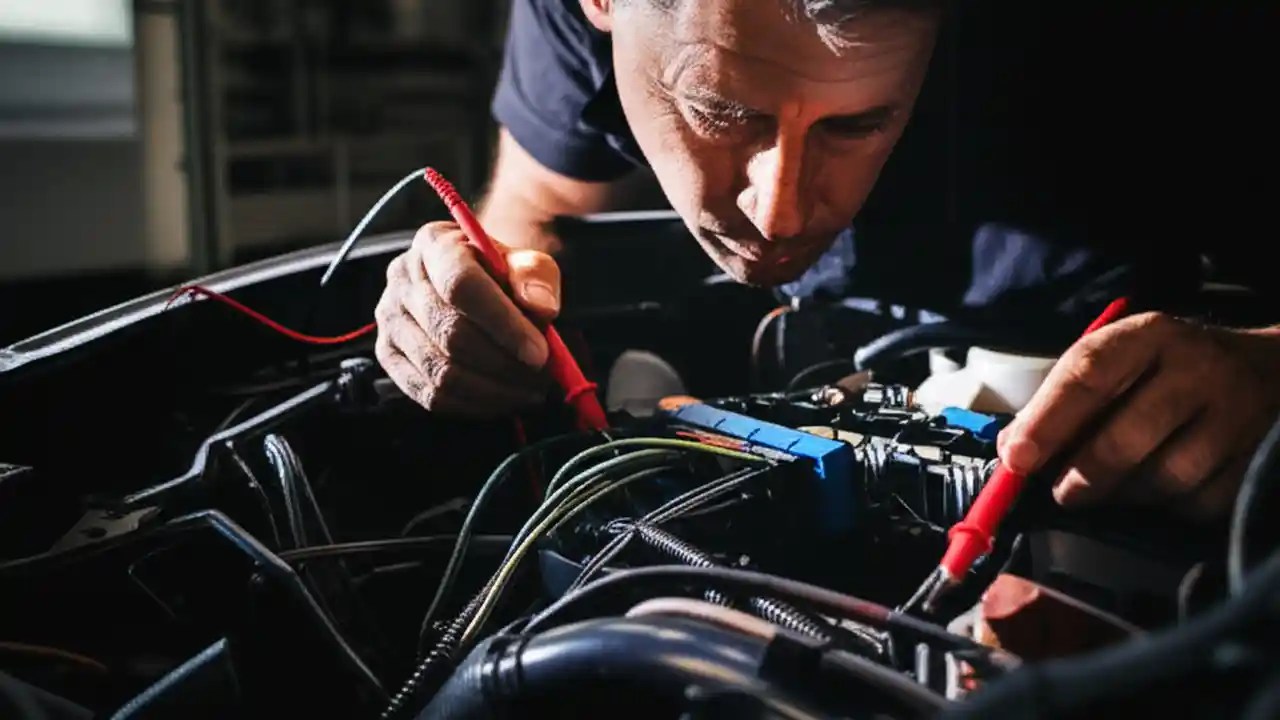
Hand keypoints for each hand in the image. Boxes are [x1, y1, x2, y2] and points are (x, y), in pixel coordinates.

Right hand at [374, 221, 559, 416]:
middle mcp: (402, 278)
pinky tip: (502, 401)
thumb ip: (537, 278)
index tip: (539, 353)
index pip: (460, 284)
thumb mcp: (526, 263)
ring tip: (529, 391)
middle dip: (503, 364)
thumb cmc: (502, 275)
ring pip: (440, 371)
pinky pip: (429, 394)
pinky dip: (471, 405)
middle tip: (542, 379)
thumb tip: (542, 307)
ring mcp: (389, 319)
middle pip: (450, 333)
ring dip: (492, 391)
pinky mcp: (389, 355)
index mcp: (434, 244)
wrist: (472, 286)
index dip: (502, 323)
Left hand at [997, 312, 1279, 521]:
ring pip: (1163, 478)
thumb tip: (1013, 448)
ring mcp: (1235, 414)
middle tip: (1062, 492)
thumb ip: (1068, 397)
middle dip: (1082, 474)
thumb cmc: (1173, 370)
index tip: (1017, 457)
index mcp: (1149, 335)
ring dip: (1123, 496)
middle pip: (1126, 438)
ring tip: (1107, 490)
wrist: (1274, 372)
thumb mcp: (1125, 360)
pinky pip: (1200, 501)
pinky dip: (1168, 507)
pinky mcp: (1259, 457)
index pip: (1088, 374)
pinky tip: (1156, 492)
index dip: (1046, 420)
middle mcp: (1197, 368)